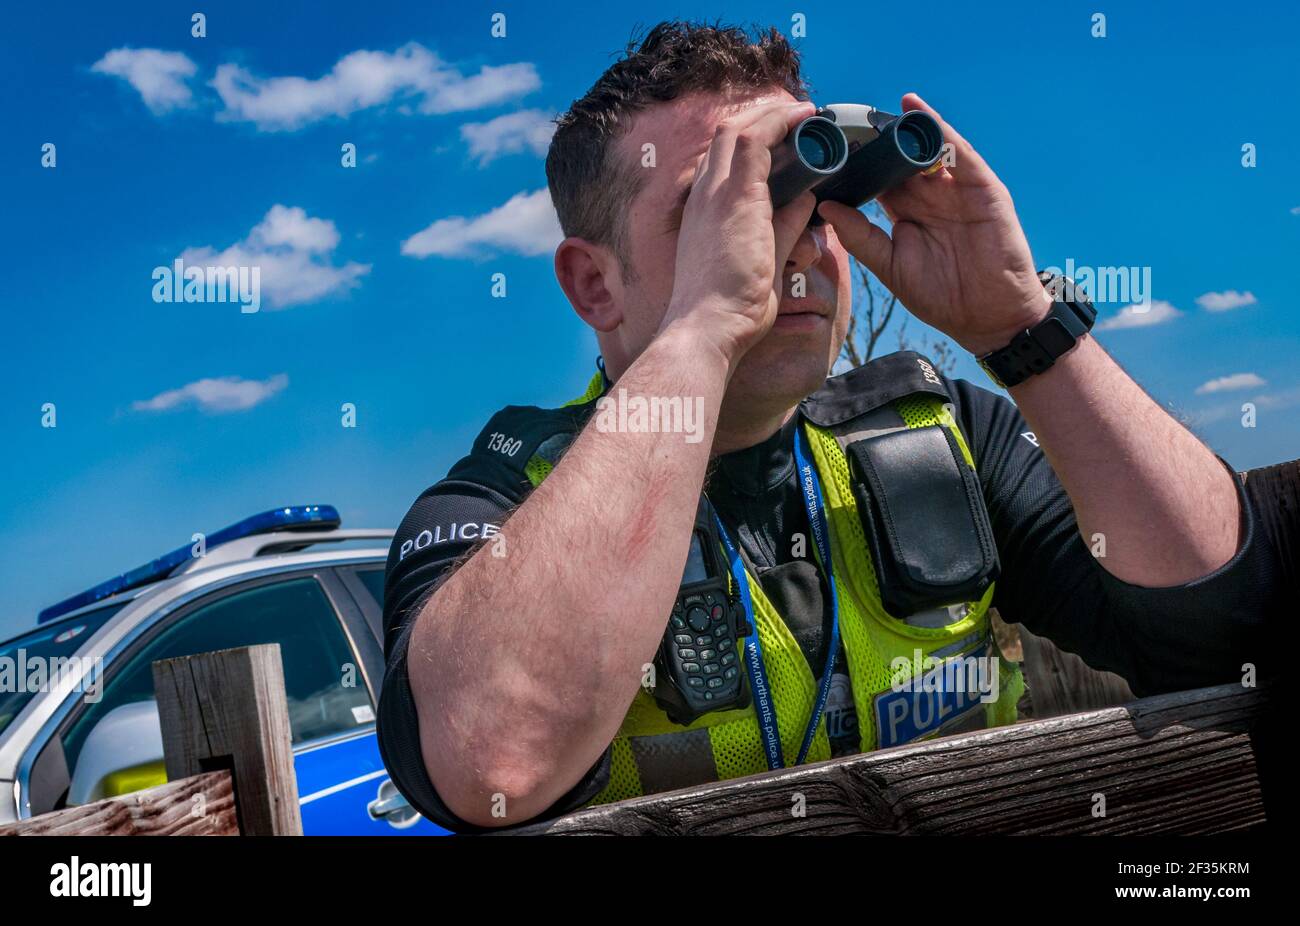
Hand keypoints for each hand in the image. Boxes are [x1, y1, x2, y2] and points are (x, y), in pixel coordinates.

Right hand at [658, 99, 817, 363]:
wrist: (707, 328)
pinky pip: (757, 140)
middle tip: (800, 117)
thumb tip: (807, 200)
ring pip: (740, 130)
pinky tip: (806, 116)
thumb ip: (784, 226)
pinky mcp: (735, 196)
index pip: (723, 161)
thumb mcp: (765, 258)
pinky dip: (781, 122)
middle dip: (764, 118)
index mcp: (704, 211)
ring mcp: (715, 193)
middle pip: (727, 135)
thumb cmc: (729, 308)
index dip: (754, 142)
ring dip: (774, 114)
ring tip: (807, 112)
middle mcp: (703, 195)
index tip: (785, 138)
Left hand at [818, 93, 1050, 357]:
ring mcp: (956, 188)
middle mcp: (929, 194)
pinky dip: (940, 130)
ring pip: (927, 147)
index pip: (876, 177)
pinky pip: (960, 153)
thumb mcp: (891, 266)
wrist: (989, 317)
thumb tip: (826, 207)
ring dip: (903, 127)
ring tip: (873, 108)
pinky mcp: (982, 187)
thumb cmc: (942, 296)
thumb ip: (860, 237)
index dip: (854, 162)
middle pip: (898, 156)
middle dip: (874, 137)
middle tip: (842, 116)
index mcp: (905, 212)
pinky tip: (917, 113)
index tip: (823, 146)